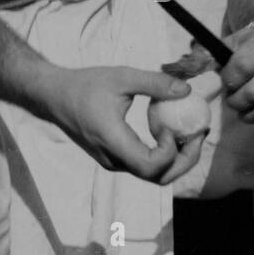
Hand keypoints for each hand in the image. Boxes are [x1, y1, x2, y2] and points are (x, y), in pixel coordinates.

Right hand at [51, 67, 206, 184]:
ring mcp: (113, 162)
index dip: (171, 152)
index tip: (172, 126)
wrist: (55, 96)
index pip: (150, 165)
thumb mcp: (122, 77)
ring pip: (152, 175)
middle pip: (158, 177)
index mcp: (112, 141)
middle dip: (185, 160)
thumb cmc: (85, 84)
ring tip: (189, 133)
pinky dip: (163, 155)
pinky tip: (170, 132)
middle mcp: (113, 159)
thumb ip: (154, 83)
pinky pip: (144, 165)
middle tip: (198, 134)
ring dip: (176, 159)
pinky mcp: (114, 159)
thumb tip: (187, 91)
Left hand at [219, 23, 253, 139]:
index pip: (242, 67)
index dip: (229, 81)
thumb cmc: (250, 47)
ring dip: (253, 115)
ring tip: (246, 110)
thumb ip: (209, 56)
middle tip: (233, 100)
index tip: (226, 82)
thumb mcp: (230, 44)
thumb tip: (189, 69)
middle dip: (237, 102)